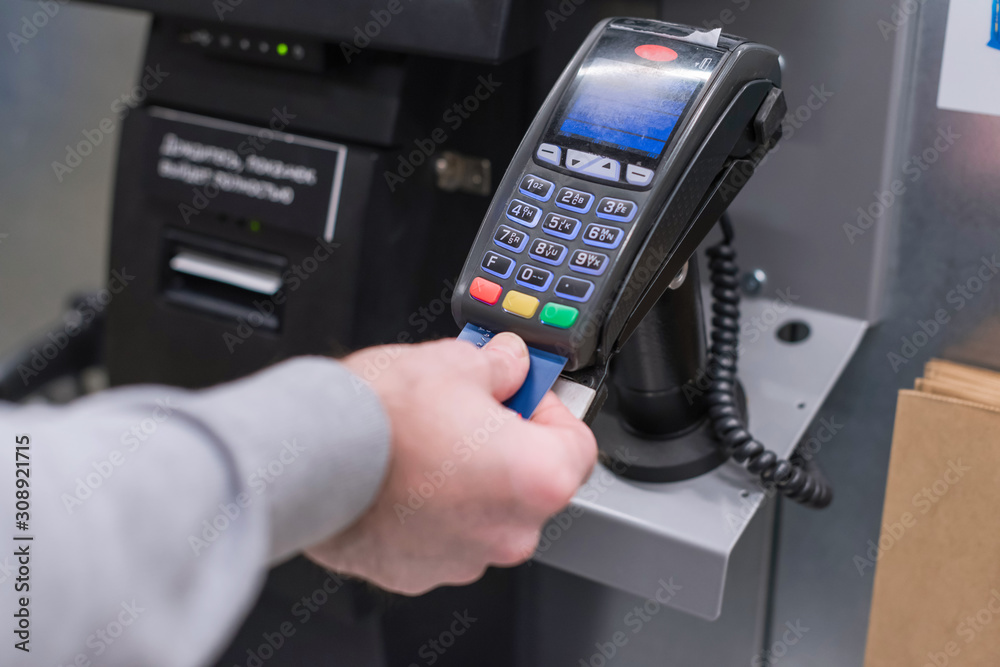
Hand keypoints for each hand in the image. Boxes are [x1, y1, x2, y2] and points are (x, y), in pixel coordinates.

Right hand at [306, 333, 596, 594]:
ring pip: (486, 512)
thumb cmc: (378, 417)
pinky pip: (445, 536)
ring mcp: (465, 558)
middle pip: (531, 482)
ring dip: (469, 481)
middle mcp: (510, 531)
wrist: (305, 459)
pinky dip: (433, 511)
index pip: (577, 444)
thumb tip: (510, 362)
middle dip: (506, 445)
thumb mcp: (454, 362)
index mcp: (537, 478)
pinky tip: (403, 477)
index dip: (549, 410)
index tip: (524, 394)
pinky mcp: (421, 572)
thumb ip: (500, 364)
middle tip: (470, 411)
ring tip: (427, 443)